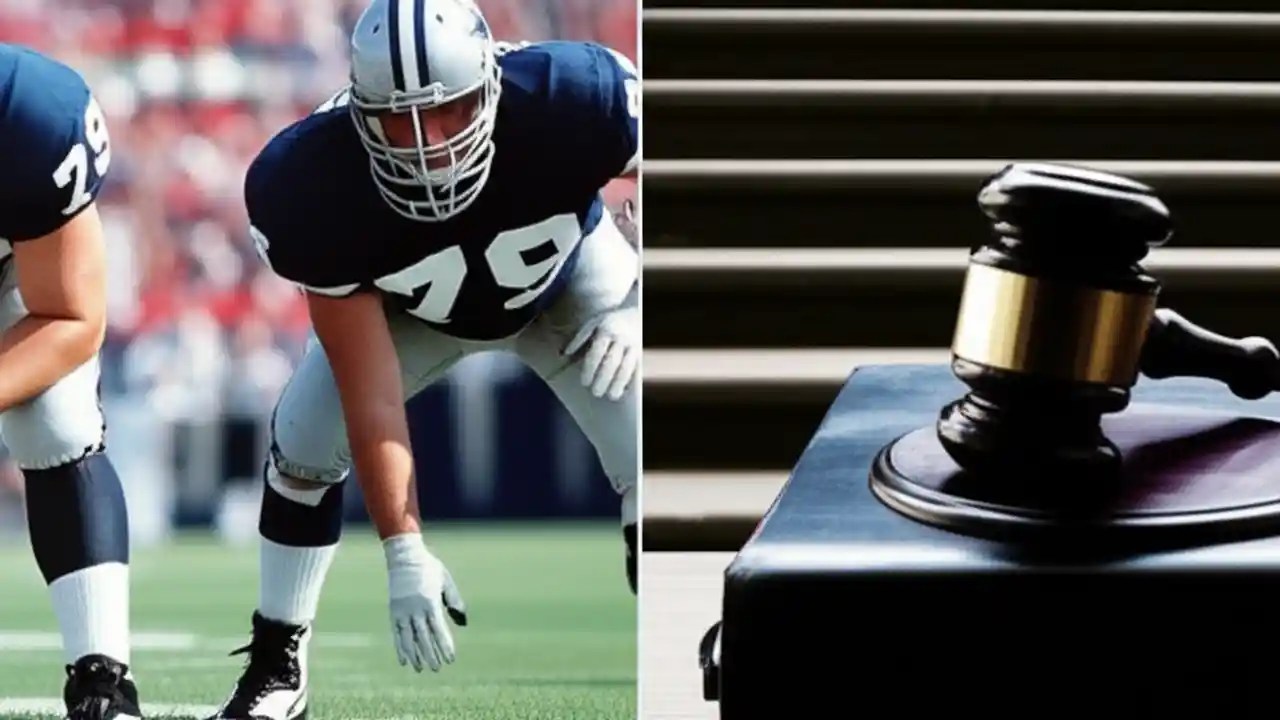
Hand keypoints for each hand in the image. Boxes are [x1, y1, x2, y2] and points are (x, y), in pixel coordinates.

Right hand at [383, 533, 467, 671]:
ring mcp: (403, 611)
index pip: (438, 629)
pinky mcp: (394, 611)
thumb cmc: (429, 568)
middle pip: (424, 637)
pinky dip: (400, 648)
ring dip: (415, 655)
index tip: (450, 659)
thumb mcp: (446, 580)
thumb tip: (462, 623)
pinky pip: (396, 634)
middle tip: (437, 669)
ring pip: (408, 638)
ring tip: (420, 669)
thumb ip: (454, 600)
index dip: (444, 646)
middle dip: (431, 654)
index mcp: (430, 601)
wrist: (405, 556)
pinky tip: (404, 660)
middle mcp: (415, 609)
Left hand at [563, 291, 638, 400]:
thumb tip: (564, 353)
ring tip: (612, 396)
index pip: (596, 352)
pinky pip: (636, 367)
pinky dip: (630, 379)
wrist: (638, 309)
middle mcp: (621, 336)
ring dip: (618, 383)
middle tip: (596, 393)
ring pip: (626, 366)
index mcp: (606, 329)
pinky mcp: (642, 349)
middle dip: (603, 379)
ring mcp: (634, 343)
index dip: (590, 369)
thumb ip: (580, 337)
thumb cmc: (611, 319)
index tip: (585, 383)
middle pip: (611, 362)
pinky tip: (624, 389)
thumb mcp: (594, 321)